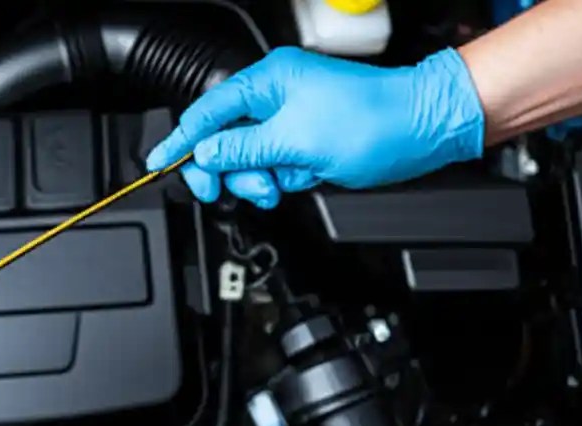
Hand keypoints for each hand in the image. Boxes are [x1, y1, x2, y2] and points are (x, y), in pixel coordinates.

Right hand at [145, 46, 485, 207]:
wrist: (424, 129)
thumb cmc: (373, 122)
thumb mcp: (294, 141)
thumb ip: (242, 149)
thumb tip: (205, 154)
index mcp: (267, 82)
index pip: (206, 113)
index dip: (179, 141)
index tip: (158, 162)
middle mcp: (275, 97)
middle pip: (222, 139)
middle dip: (225, 168)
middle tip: (223, 188)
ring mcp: (290, 120)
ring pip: (247, 158)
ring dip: (257, 178)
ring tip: (278, 183)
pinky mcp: (306, 141)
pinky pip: (273, 165)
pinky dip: (280, 178)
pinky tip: (299, 177)